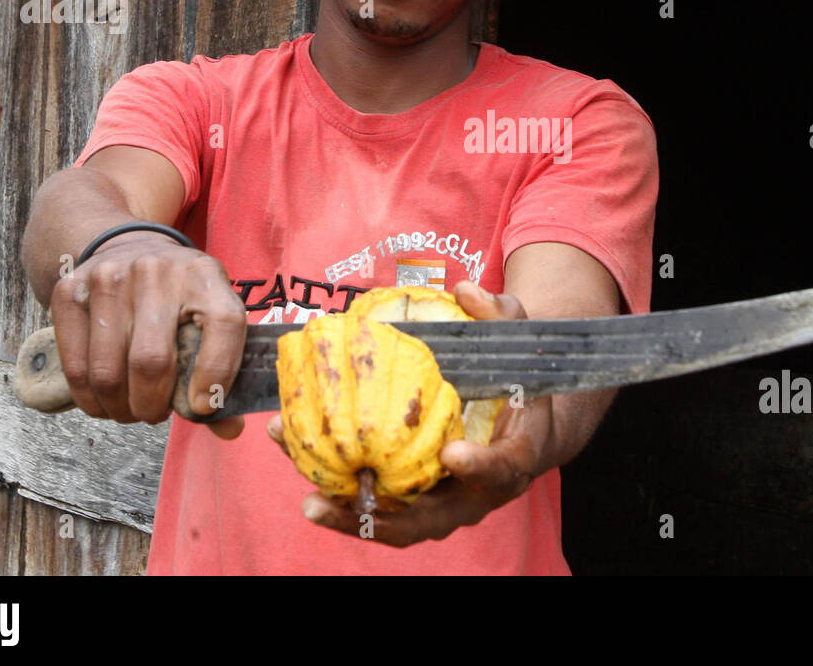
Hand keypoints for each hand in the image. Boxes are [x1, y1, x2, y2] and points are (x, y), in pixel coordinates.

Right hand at [49, 231, 247, 436]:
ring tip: (130, 409)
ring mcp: (109, 279)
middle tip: (155, 414)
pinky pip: (75, 366)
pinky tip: (105, 400)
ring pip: (108, 372)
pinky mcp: (69, 292)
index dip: (216, 375)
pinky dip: (90, 398)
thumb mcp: (212, 313)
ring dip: (120, 408)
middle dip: (153, 406)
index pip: (224, 325)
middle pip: (151, 361)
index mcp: (205, 276)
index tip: (201, 408)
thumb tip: (229, 429)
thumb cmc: (180, 296)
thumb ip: (225, 369)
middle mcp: (157, 272)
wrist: (129, 247)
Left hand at [267, 279, 554, 546]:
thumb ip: (499, 318)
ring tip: (310, 497)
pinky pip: (373, 502)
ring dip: (348, 510)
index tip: (453, 455)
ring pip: (394, 520)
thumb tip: (465, 292)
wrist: (519, 432)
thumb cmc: (519, 386)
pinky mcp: (410, 500)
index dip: (479, 467)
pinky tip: (292, 447)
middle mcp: (474, 494)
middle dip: (388, 517)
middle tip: (356, 495)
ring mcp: (440, 505)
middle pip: (431, 520)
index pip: (501, 470)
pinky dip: (334, 487)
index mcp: (513, 460)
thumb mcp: (519, 347)